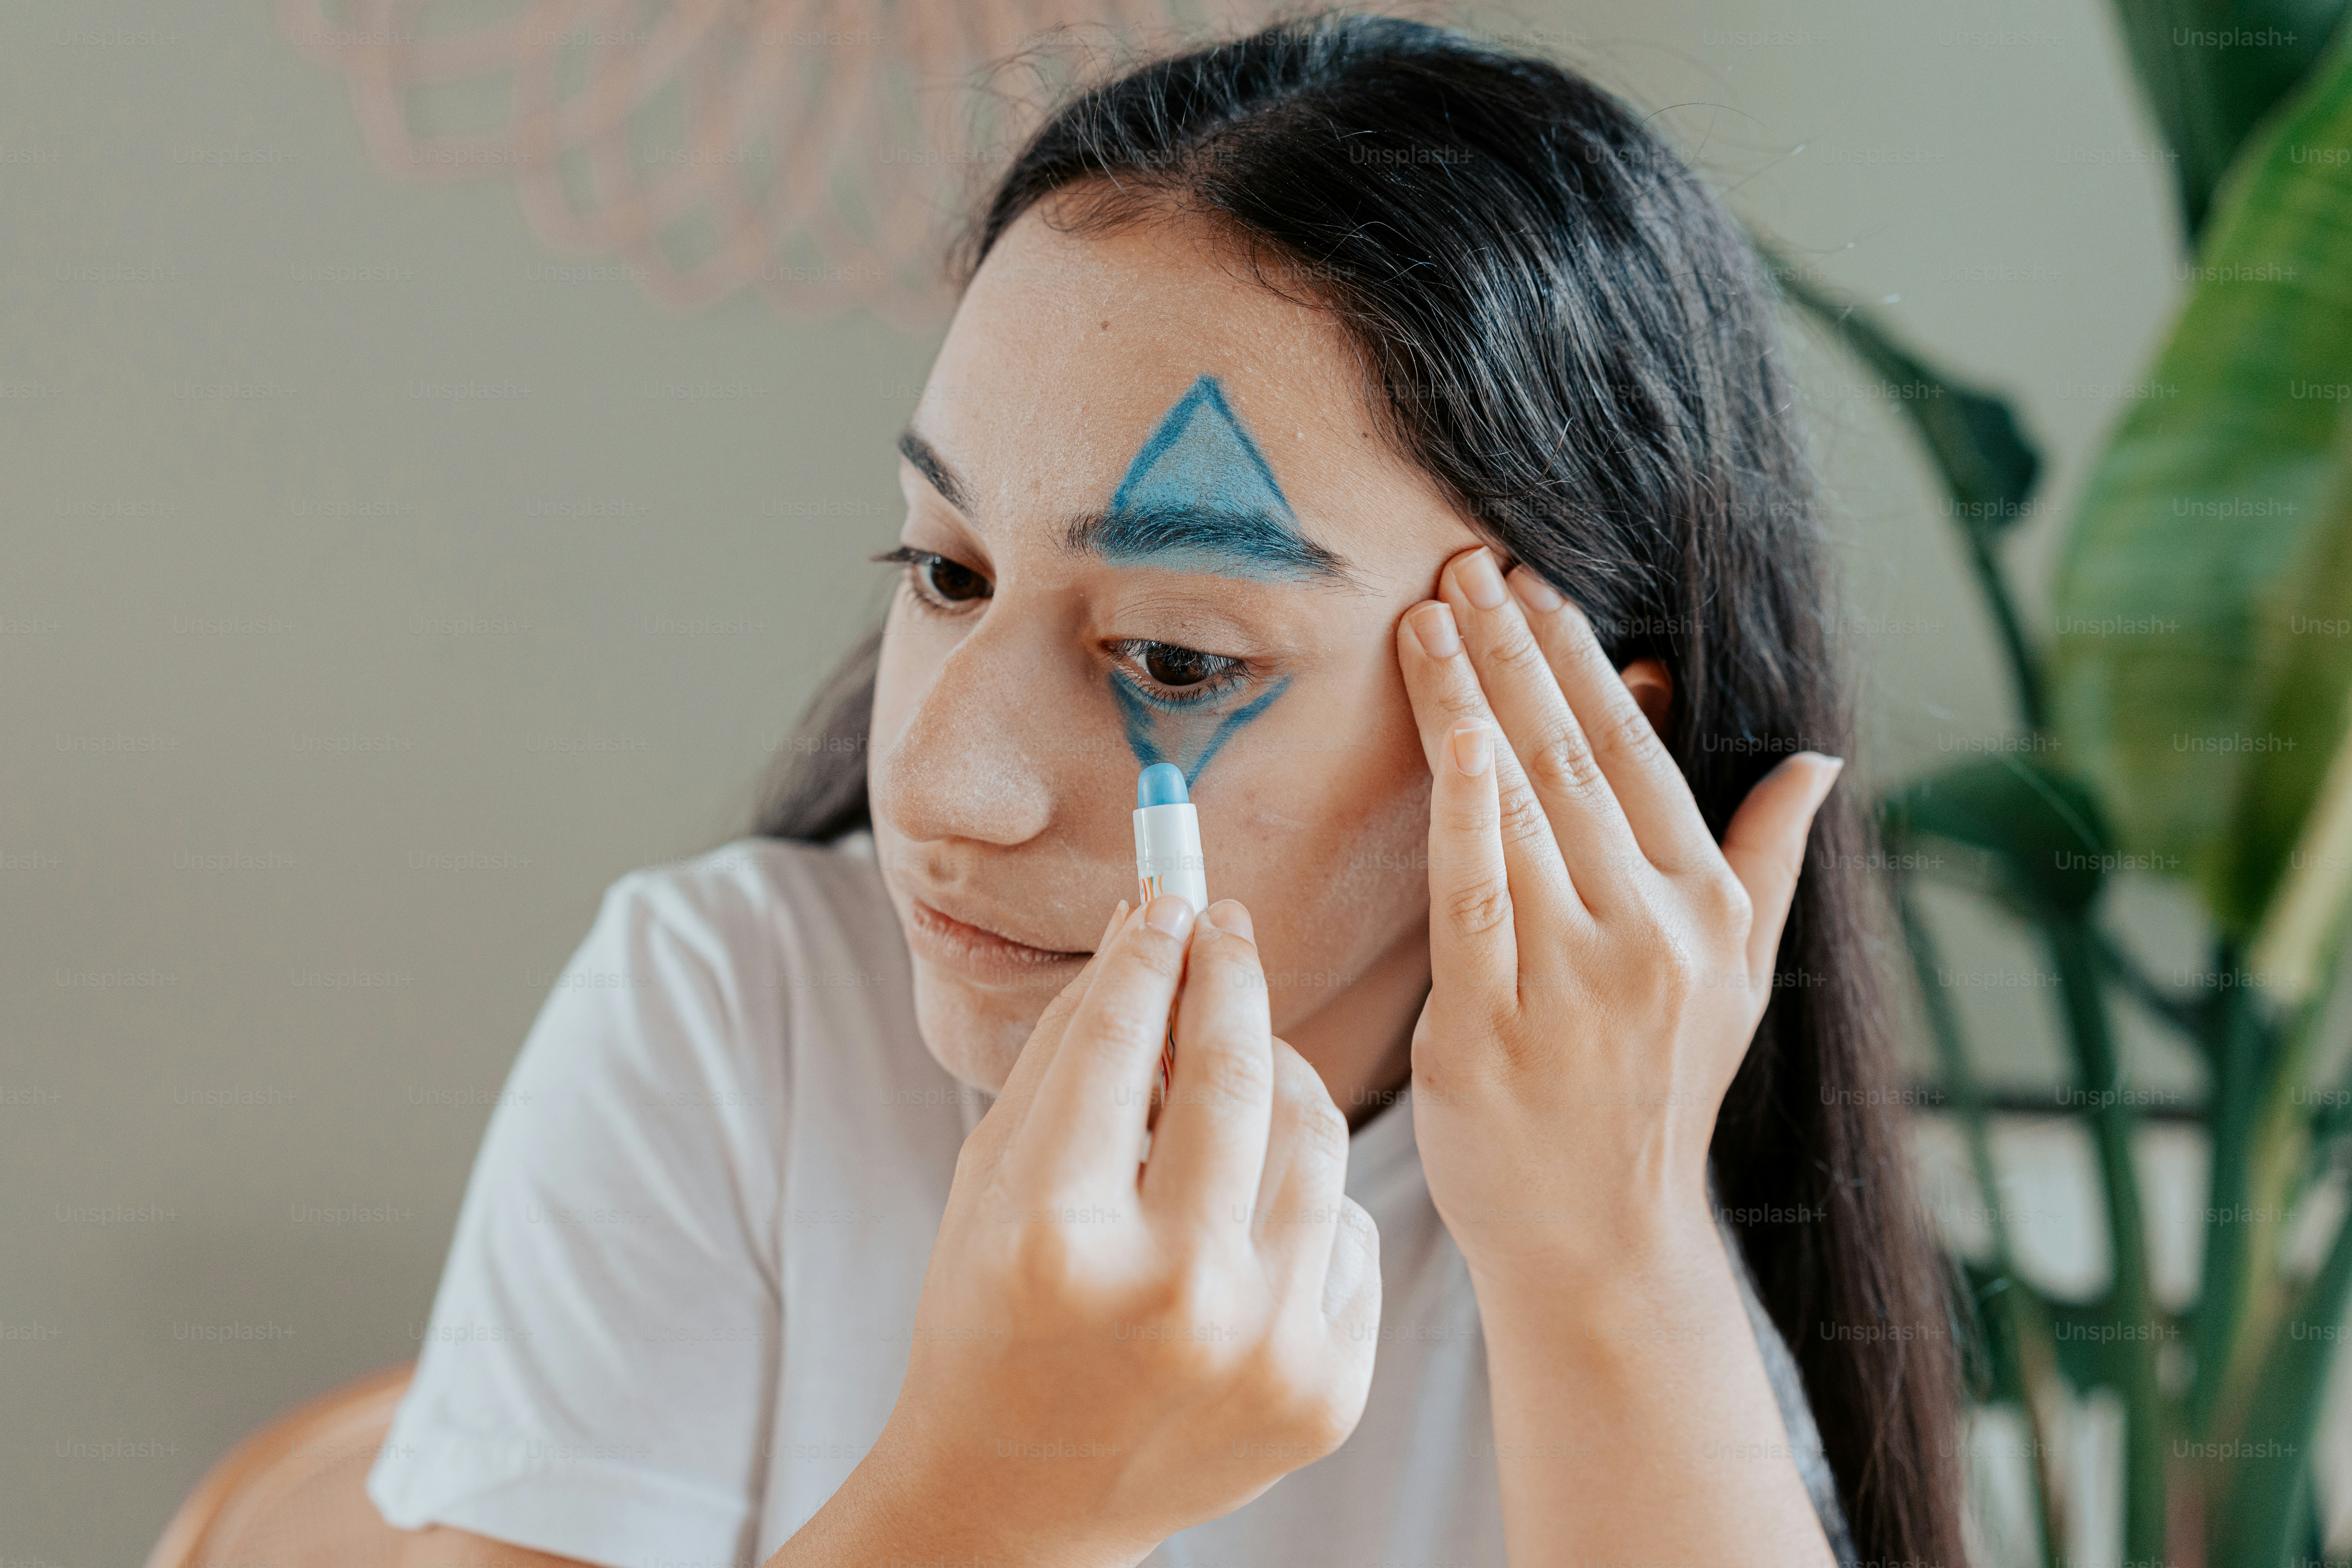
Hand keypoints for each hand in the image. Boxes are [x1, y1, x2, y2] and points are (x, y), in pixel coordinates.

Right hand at [864, 895, 1380, 1564]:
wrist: (1019, 1501)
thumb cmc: (992, 1319)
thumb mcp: (995, 1181)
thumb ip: (1070, 1052)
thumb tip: (1148, 925)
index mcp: (1058, 1240)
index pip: (1120, 1041)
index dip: (1153, 950)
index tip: (1173, 899)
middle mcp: (1171, 1295)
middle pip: (1237, 1072)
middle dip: (1231, 976)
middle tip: (1226, 931)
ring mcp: (1264, 1352)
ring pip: (1318, 1140)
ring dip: (1282, 1076)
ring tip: (1242, 1060)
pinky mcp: (1328, 1395)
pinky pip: (1352, 1232)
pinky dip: (1306, 1197)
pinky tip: (1255, 1202)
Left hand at [1394, 546, 1842, 1296]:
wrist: (1601, 1239)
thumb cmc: (1657, 1098)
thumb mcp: (1740, 983)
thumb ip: (1768, 862)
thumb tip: (1817, 759)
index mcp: (1707, 908)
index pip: (1635, 753)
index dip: (1580, 661)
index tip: (1533, 585)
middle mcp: (1650, 931)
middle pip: (1569, 758)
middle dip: (1514, 651)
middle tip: (1462, 565)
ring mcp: (1575, 977)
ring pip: (1515, 805)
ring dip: (1467, 698)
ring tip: (1425, 617)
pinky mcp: (1494, 1022)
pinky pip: (1473, 891)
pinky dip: (1460, 807)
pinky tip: (1442, 728)